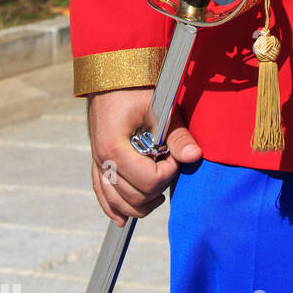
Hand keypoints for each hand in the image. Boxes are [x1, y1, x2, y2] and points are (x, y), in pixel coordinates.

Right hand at [86, 87, 201, 226]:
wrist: (112, 73)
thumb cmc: (137, 86)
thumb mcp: (160, 106)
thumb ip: (177, 134)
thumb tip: (195, 156)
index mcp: (114, 148)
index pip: (147, 180)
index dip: (168, 171)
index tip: (175, 154)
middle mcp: (102, 160)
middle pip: (133, 197)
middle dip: (157, 188)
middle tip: (170, 166)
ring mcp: (97, 163)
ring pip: (117, 202)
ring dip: (140, 204)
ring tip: (159, 191)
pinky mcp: (97, 162)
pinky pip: (102, 193)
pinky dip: (113, 207)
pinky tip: (122, 219)